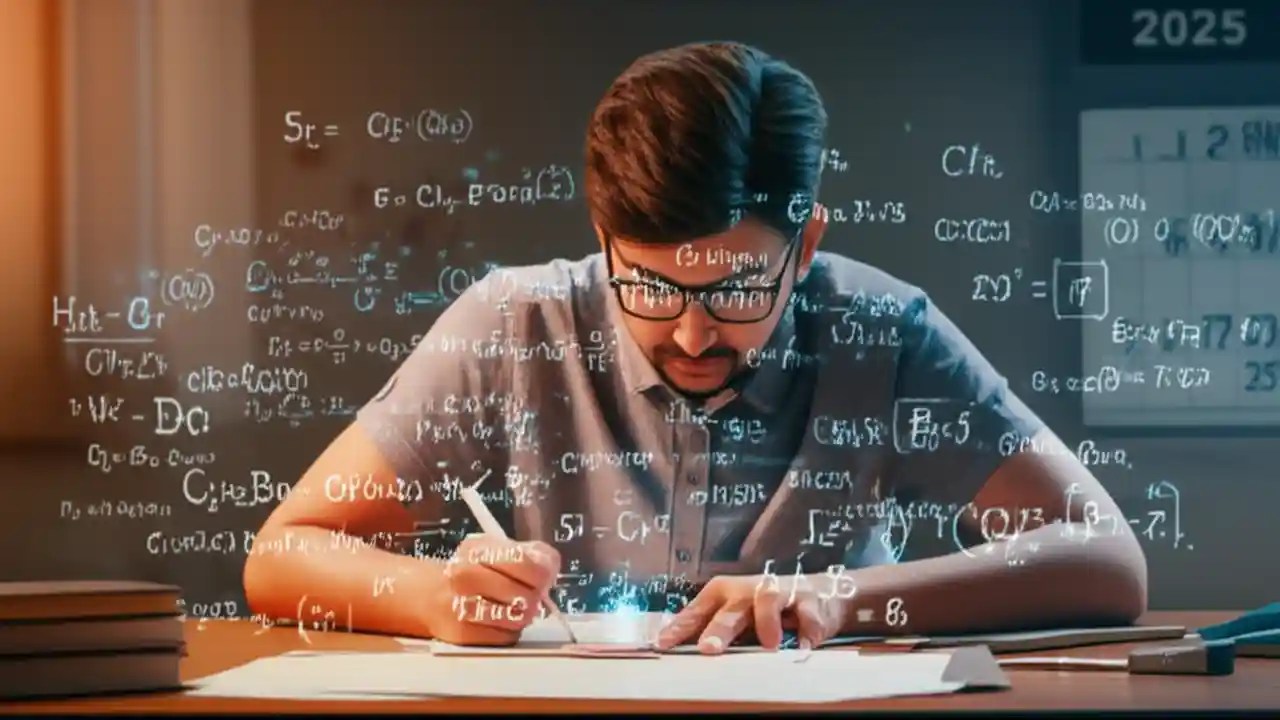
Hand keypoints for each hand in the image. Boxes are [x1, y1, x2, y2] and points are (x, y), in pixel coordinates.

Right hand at [425, 534, 560, 645]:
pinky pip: (504, 637)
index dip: (543, 572)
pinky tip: (501, 622)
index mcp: (477, 548)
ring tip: (516, 609)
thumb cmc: (478, 571)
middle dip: (535, 597)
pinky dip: (510, 632)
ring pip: (516, 618)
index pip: (523, 561)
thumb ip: (534, 553)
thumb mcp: (502, 550)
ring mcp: (460, 605)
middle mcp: (464, 574)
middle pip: (523, 594)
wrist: (434, 595)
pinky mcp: (462, 633)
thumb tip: (550, 570)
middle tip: (533, 596)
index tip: (546, 578)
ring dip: (523, 616)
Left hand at [653, 573, 849, 653]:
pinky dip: (805, 632)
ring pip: (766, 600)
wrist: (820, 593)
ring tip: (768, 645)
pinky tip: (803, 647)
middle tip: (708, 649)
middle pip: (730, 609)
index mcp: (724, 594)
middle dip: (719, 629)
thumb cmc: (769, 609)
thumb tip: (680, 653)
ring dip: (766, 623)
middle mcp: (748, 590)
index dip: (681, 627)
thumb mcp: (739, 617)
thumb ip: (716, 631)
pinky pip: (806, 616)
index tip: (663, 644)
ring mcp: (779, 592)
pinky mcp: (809, 601)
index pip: (697, 610)